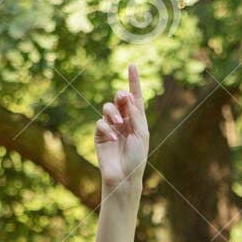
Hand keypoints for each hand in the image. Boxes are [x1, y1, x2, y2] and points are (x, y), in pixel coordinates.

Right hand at [94, 63, 149, 193]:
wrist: (124, 176)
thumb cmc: (137, 157)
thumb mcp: (141, 134)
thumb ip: (135, 114)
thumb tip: (126, 96)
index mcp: (137, 119)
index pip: (135, 97)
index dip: (133, 81)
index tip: (132, 65)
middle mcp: (124, 120)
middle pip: (119, 98)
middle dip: (121, 96)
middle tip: (124, 99)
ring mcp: (111, 126)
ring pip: (108, 108)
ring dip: (113, 112)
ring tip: (119, 123)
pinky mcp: (100, 134)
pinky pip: (100, 123)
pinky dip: (107, 128)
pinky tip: (114, 137)